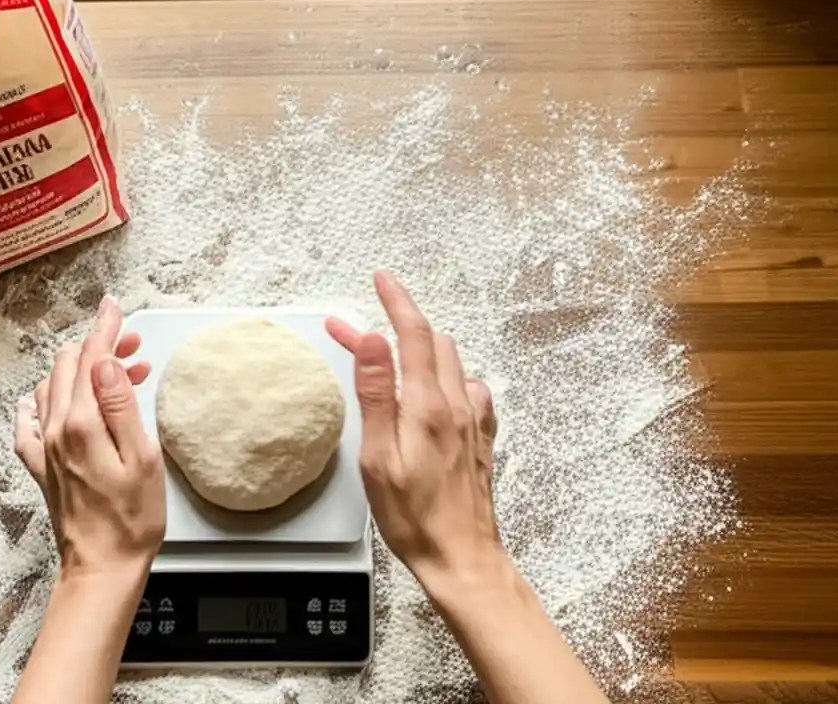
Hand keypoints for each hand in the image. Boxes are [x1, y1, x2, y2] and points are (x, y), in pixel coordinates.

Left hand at [14, 297, 164, 578]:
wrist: (102, 568)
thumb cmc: (130, 520)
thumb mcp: (141, 458)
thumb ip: (121, 405)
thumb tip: (106, 362)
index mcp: (81, 425)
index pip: (89, 359)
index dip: (104, 328)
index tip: (116, 307)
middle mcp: (54, 431)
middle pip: (69, 367)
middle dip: (98, 345)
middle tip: (132, 343)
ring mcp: (44, 448)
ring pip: (53, 387)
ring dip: (82, 370)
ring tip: (116, 372)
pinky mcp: (42, 466)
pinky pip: (31, 421)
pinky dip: (45, 401)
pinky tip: (53, 402)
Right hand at [326, 272, 503, 591]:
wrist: (462, 558)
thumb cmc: (415, 517)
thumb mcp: (379, 457)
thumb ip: (377, 394)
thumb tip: (374, 340)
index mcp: (428, 406)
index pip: (413, 333)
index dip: (396, 300)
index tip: (381, 279)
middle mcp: (457, 405)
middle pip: (430, 343)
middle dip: (396, 324)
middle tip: (358, 330)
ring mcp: (472, 421)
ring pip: (450, 362)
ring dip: (418, 349)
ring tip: (388, 358)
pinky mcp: (479, 438)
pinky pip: (467, 389)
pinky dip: (445, 376)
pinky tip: (434, 391)